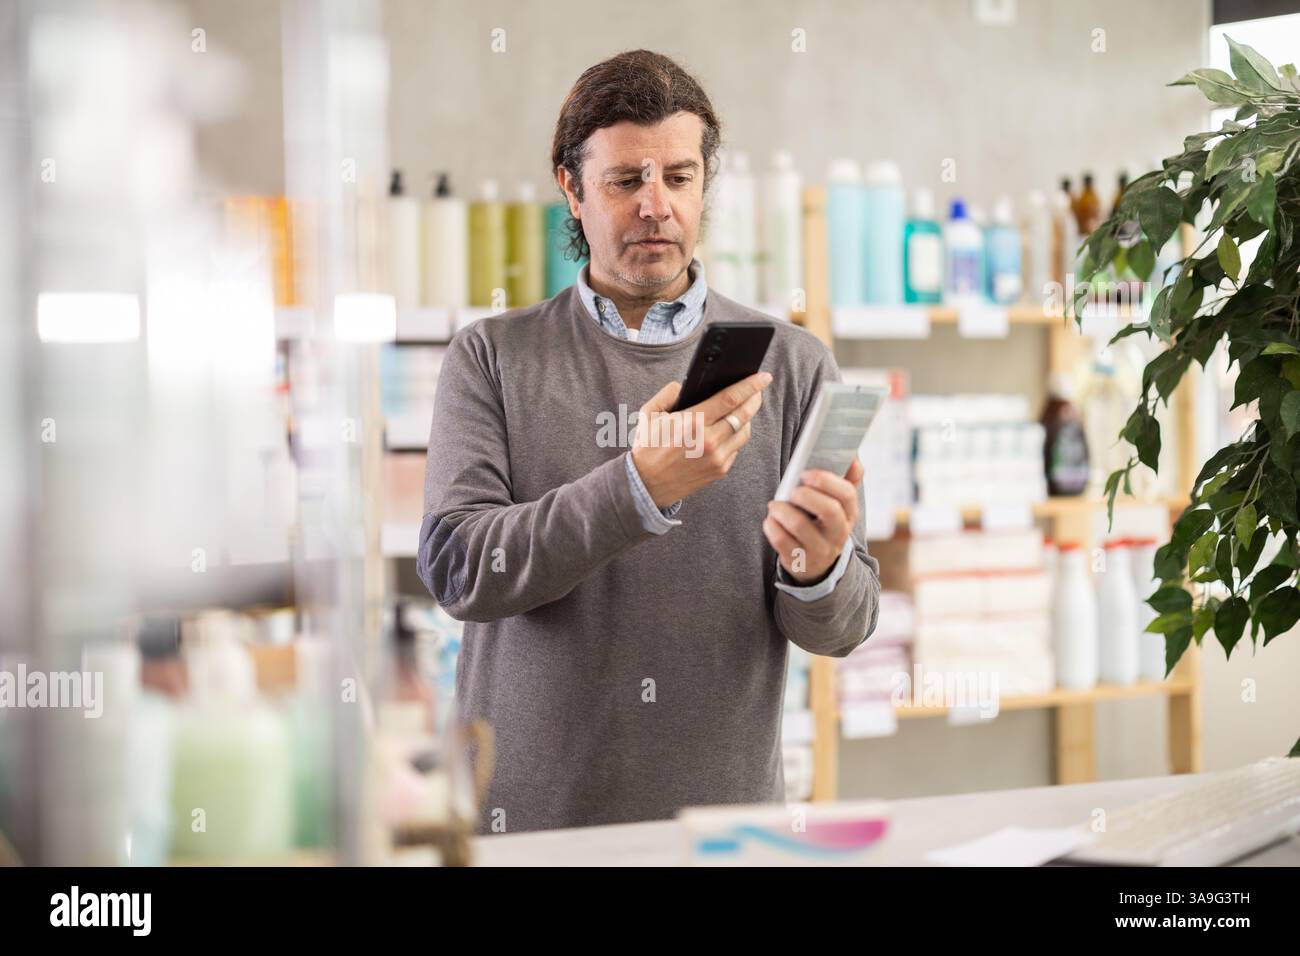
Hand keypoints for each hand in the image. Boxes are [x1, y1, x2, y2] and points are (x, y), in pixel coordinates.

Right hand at [631, 371, 771, 507]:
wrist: (647, 485)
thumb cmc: (647, 448)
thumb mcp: (649, 414)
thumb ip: (668, 393)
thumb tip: (686, 386)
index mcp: (692, 422)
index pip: (730, 399)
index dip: (751, 385)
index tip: (763, 377)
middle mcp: (709, 441)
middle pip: (744, 414)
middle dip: (755, 398)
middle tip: (758, 390)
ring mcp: (717, 458)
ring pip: (745, 432)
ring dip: (747, 418)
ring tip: (742, 410)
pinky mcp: (720, 470)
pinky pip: (736, 448)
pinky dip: (735, 436)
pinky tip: (727, 431)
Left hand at [764, 457, 862, 584]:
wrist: (817, 565)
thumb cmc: (823, 524)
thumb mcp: (839, 507)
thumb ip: (847, 482)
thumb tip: (854, 459)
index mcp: (849, 515)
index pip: (847, 494)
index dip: (825, 480)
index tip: (805, 473)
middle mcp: (838, 534)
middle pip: (829, 510)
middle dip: (806, 495)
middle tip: (792, 492)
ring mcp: (819, 549)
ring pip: (800, 526)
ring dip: (782, 510)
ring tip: (775, 505)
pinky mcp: (799, 561)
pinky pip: (782, 541)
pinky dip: (771, 526)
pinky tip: (771, 520)